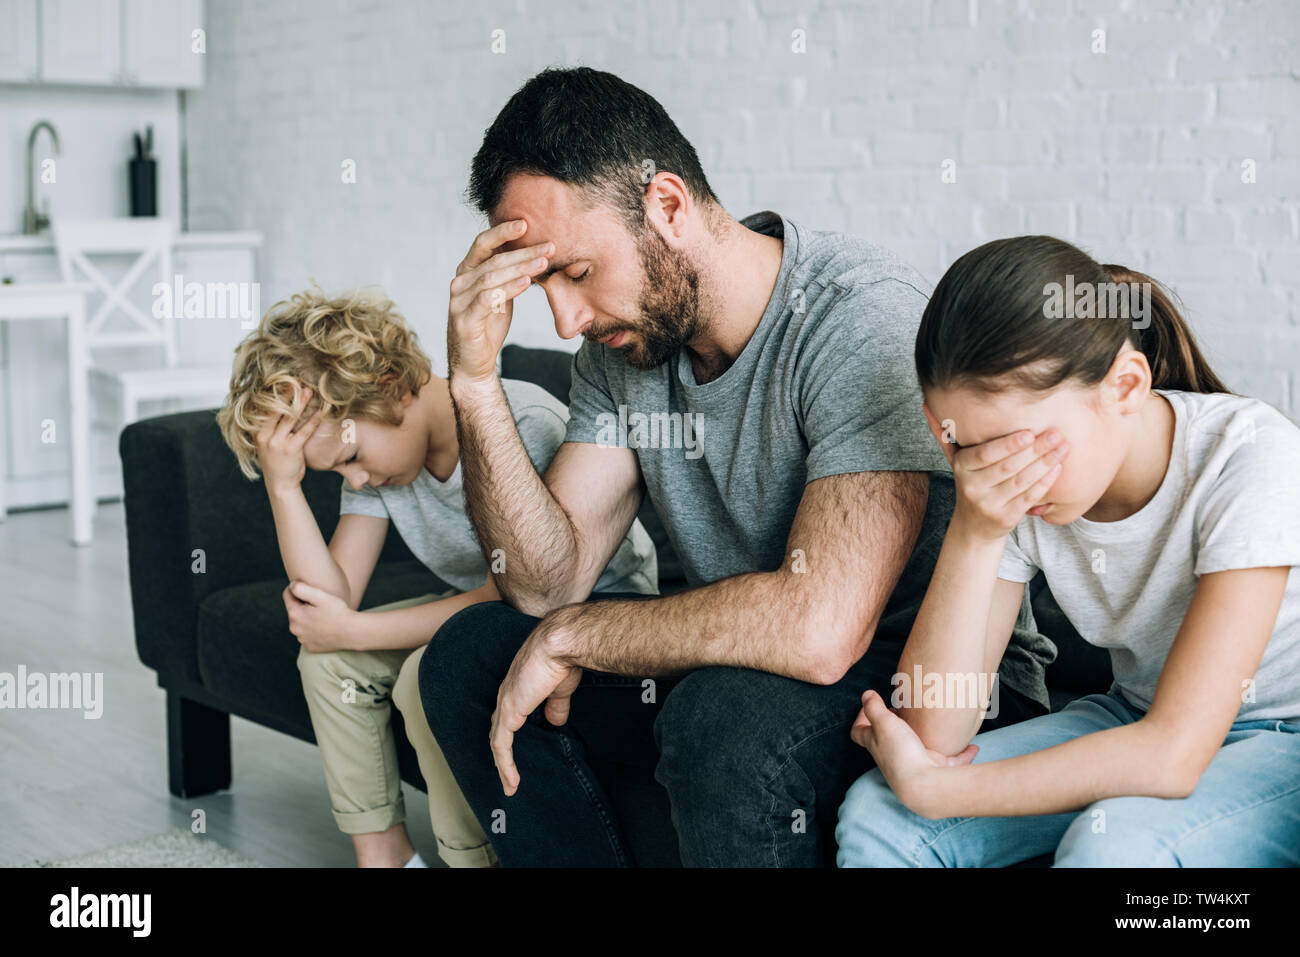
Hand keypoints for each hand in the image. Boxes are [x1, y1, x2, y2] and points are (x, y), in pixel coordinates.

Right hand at [255, 386, 320, 494]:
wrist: (280, 483)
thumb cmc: (276, 461)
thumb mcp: (266, 443)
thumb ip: (270, 427)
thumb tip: (278, 408)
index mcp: (257, 432)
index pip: (265, 408)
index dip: (274, 394)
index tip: (283, 380)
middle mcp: (265, 435)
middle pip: (277, 409)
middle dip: (288, 393)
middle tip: (297, 380)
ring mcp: (277, 442)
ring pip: (290, 417)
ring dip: (301, 402)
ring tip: (309, 390)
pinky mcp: (291, 449)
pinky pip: (304, 431)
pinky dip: (313, 421)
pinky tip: (321, 412)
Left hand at [284, 580, 361, 652]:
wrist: (352, 632)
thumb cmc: (338, 612)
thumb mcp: (320, 596)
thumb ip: (301, 588)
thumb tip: (291, 585)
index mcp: (295, 614)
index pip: (287, 595)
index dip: (295, 588)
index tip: (305, 586)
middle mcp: (295, 628)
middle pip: (294, 610)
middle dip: (302, 605)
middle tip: (319, 603)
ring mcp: (302, 639)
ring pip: (300, 623)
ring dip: (307, 618)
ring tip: (323, 615)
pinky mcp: (310, 647)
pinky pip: (307, 635)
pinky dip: (312, 630)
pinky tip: (324, 626)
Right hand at [447, 219, 553, 388]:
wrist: (474, 362)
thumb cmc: (489, 325)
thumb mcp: (500, 295)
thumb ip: (508, 275)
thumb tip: (534, 254)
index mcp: (467, 272)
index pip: (483, 244)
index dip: (502, 232)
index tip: (526, 223)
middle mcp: (460, 282)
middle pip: (493, 260)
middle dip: (523, 252)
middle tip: (549, 246)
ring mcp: (459, 301)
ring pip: (492, 277)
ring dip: (521, 268)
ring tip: (543, 263)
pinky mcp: (465, 320)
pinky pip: (488, 299)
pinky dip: (508, 289)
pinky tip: (526, 283)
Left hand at [489, 606, 583, 796]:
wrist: (561, 644)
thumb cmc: (564, 658)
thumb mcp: (560, 688)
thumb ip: (555, 706)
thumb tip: (556, 722)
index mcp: (518, 687)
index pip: (508, 717)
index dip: (510, 736)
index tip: (517, 753)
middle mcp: (507, 695)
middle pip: (498, 731)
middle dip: (502, 755)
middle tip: (508, 776)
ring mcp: (506, 704)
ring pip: (497, 741)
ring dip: (502, 766)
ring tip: (510, 786)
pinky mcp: (509, 712)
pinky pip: (501, 745)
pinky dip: (505, 765)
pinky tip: (511, 781)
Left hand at [850, 689, 977, 817]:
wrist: (925, 786)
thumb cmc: (901, 754)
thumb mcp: (884, 724)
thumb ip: (873, 708)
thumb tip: (866, 695)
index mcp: (877, 745)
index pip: (860, 733)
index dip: (861, 718)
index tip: (871, 704)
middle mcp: (895, 756)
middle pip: (892, 740)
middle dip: (898, 725)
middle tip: (906, 708)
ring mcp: (917, 765)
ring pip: (922, 750)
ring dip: (930, 739)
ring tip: (938, 723)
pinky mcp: (937, 772)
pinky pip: (952, 762)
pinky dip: (962, 754)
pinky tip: (972, 746)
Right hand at [922, 403, 1068, 541]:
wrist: (974, 526)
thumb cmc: (971, 482)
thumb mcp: (955, 460)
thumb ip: (945, 434)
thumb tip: (926, 404)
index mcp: (962, 469)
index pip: (985, 455)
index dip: (1007, 445)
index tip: (1028, 433)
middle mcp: (973, 488)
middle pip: (1008, 467)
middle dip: (1035, 450)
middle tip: (1056, 434)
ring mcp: (990, 505)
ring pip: (1021, 481)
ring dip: (1046, 463)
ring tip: (1063, 447)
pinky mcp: (1007, 517)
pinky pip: (1029, 497)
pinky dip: (1045, 482)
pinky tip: (1058, 468)